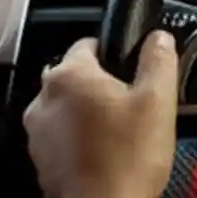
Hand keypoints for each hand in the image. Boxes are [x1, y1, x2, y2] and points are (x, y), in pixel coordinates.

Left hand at [23, 31, 178, 197]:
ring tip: (119, 134)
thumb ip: (158, 60)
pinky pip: (61, 136)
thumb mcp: (158, 101)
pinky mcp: (40, 159)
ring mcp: (38, 131)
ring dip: (88, 114)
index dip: (115, 54)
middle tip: (131, 106)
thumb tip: (158, 38)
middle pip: (77, 77)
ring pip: (68, 108)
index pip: (89, 43)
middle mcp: (45, 98)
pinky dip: (78, 140)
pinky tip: (104, 154)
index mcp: (70, 75)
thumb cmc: (127, 158)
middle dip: (102, 87)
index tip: (133, 72)